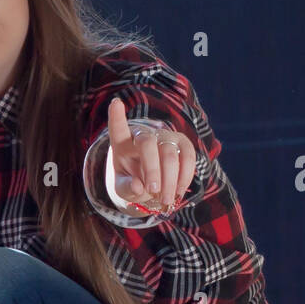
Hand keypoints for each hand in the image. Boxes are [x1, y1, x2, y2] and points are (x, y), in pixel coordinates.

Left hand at [107, 96, 196, 211]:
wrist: (151, 181)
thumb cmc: (133, 181)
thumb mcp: (123, 188)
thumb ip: (127, 187)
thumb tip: (138, 186)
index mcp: (122, 143)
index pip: (118, 128)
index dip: (117, 116)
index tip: (116, 103)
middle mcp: (143, 135)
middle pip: (147, 144)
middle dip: (152, 169)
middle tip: (153, 191)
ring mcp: (164, 136)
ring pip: (170, 153)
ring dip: (170, 179)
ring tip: (166, 199)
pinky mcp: (182, 143)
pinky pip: (188, 157)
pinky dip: (184, 176)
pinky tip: (178, 191)